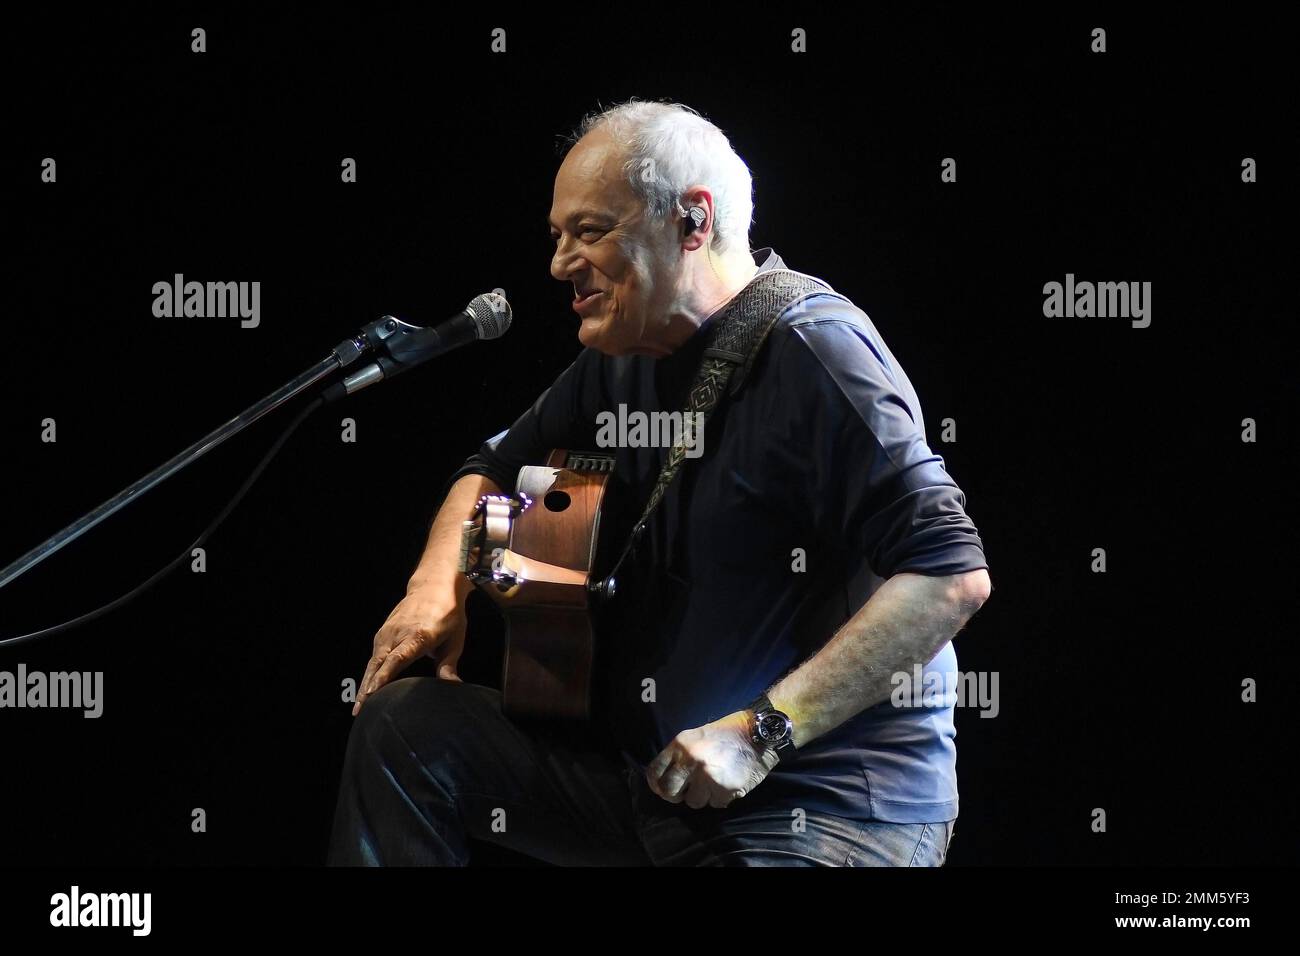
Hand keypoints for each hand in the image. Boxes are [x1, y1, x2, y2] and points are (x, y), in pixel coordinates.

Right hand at [352, 587, 466, 715]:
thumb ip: (448, 664)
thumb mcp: (455, 638)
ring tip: (359, 705)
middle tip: (359, 710)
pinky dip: (369, 672)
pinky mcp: (383, 632)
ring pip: (372, 661)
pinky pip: (374, 655)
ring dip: (364, 682)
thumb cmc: (448, 613)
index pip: (396, 660)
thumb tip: (452, 685)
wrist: (433, 585)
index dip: (383, 678)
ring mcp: (387, 632)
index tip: (371, 693)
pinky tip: (366, 687)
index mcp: (417, 636)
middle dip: (367, 688)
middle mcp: (397, 634)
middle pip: (378, 664)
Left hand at [645, 711, 779, 808]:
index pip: (655, 771)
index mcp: (680, 745)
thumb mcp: (696, 736)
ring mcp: (706, 776)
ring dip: (703, 797)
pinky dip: (721, 798)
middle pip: (670, 791)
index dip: (656, 784)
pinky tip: (728, 784)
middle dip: (677, 795)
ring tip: (714, 783)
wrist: (758, 734)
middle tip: (688, 791)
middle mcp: (690, 760)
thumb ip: (680, 755)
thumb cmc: (726, 734)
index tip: (662, 789)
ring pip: (693, 802)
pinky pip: (715, 804)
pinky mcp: (724, 789)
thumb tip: (666, 779)